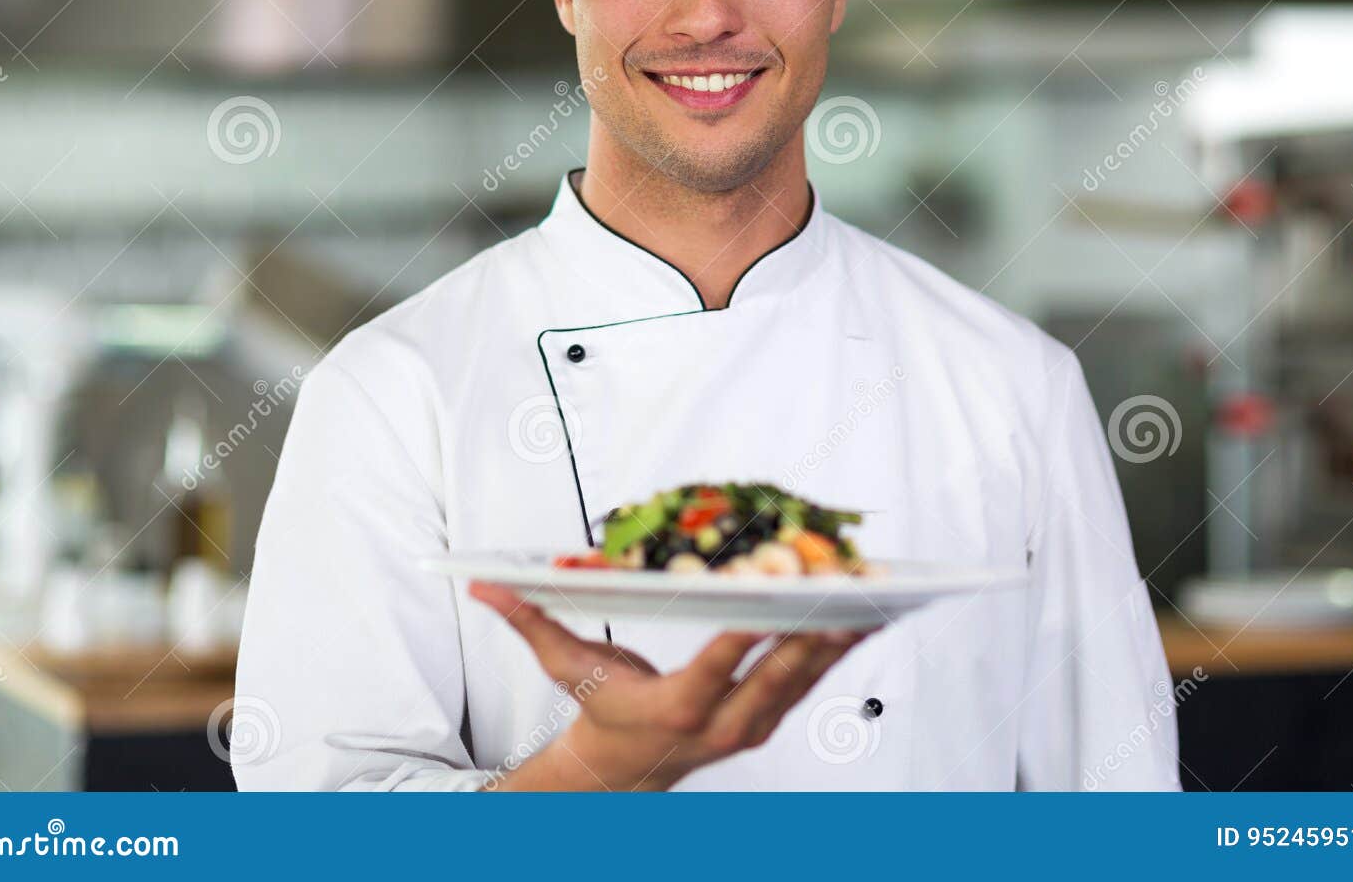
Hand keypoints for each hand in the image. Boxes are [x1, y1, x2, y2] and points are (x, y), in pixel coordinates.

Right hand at [469, 581, 873, 790]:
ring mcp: (755, 724)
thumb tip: (480, 583)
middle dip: (816, 625)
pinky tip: (866, 608)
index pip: (720, 662)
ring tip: (872, 587)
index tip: (777, 594)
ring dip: (841, 631)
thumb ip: (529, 621)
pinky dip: (838, 642)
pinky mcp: (771, 716)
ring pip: (808, 673)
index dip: (750, 629)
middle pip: (781, 670)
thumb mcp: (566, 668)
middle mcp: (725, 721)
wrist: (627, 769)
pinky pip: (812, 675)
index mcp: (677, 705)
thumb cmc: (599, 709)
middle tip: (845, 583)